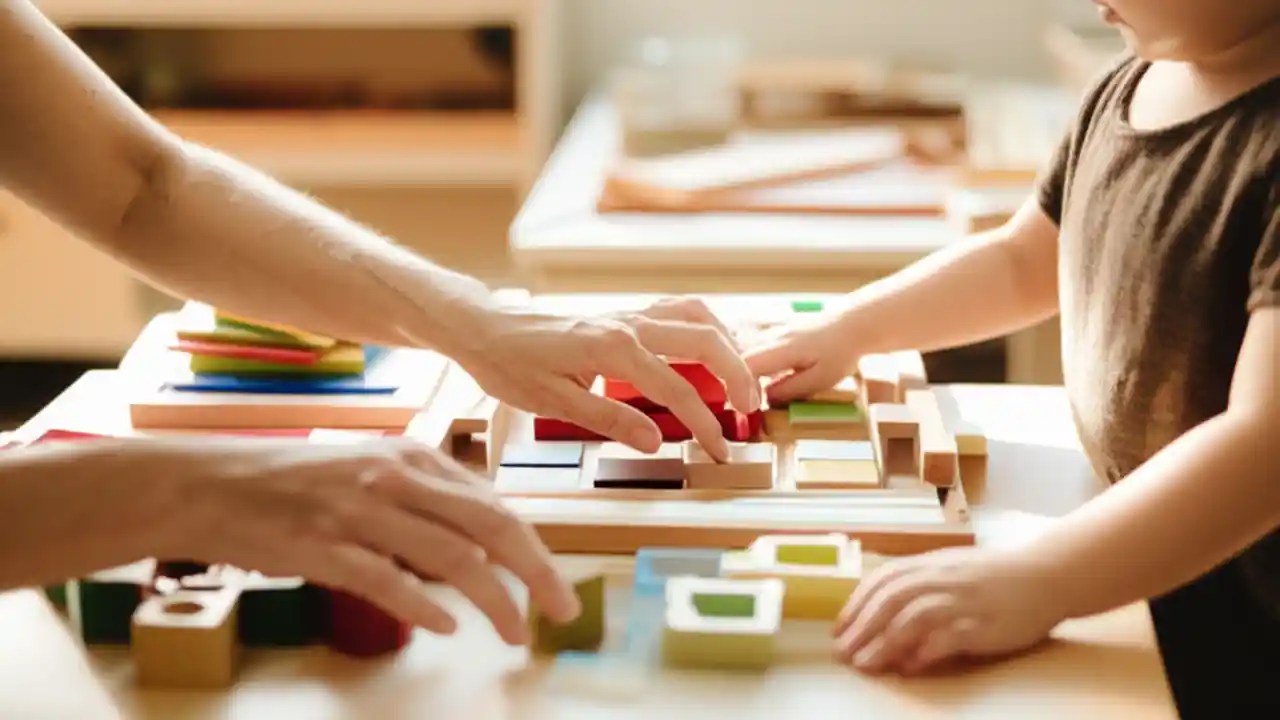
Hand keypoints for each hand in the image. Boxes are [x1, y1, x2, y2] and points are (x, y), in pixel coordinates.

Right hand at [148, 436, 577, 644]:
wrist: (210, 484)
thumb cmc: (296, 482)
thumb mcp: (371, 470)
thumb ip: (426, 499)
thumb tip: (482, 541)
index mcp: (413, 457)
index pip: (495, 505)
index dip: (534, 549)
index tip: (554, 585)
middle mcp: (395, 476)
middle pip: (492, 528)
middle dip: (537, 573)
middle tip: (562, 612)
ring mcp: (360, 510)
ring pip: (453, 558)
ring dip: (494, 601)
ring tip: (514, 634)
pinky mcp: (324, 546)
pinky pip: (390, 581)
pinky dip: (426, 608)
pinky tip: (448, 628)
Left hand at [461, 297, 759, 460]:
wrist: (486, 329)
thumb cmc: (511, 365)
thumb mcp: (552, 402)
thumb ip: (609, 419)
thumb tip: (656, 442)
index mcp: (613, 349)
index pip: (677, 389)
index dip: (704, 424)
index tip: (720, 452)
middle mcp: (629, 324)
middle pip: (705, 341)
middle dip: (737, 375)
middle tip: (749, 412)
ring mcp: (629, 315)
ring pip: (698, 317)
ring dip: (728, 346)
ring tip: (741, 381)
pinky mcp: (626, 315)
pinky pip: (680, 312)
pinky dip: (708, 330)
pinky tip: (713, 353)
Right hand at [743, 310, 862, 403]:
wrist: (857, 323)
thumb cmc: (842, 353)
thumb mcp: (819, 379)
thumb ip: (790, 390)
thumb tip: (765, 398)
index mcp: (780, 349)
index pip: (746, 364)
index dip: (743, 384)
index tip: (752, 401)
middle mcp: (774, 336)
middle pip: (746, 356)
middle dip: (747, 377)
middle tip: (758, 397)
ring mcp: (778, 329)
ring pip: (755, 350)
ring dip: (757, 369)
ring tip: (770, 385)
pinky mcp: (784, 328)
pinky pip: (765, 345)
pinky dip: (766, 360)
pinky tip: (781, 370)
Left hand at [832, 547, 1066, 674]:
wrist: (1047, 574)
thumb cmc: (996, 576)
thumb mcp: (951, 569)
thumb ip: (920, 584)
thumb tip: (883, 609)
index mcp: (930, 564)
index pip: (883, 581)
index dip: (856, 605)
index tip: (838, 629)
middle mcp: (941, 578)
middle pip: (891, 600)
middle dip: (861, 628)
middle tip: (841, 654)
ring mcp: (963, 600)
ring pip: (913, 618)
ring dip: (884, 642)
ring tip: (866, 665)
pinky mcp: (984, 623)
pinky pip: (950, 636)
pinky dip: (927, 650)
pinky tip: (911, 666)